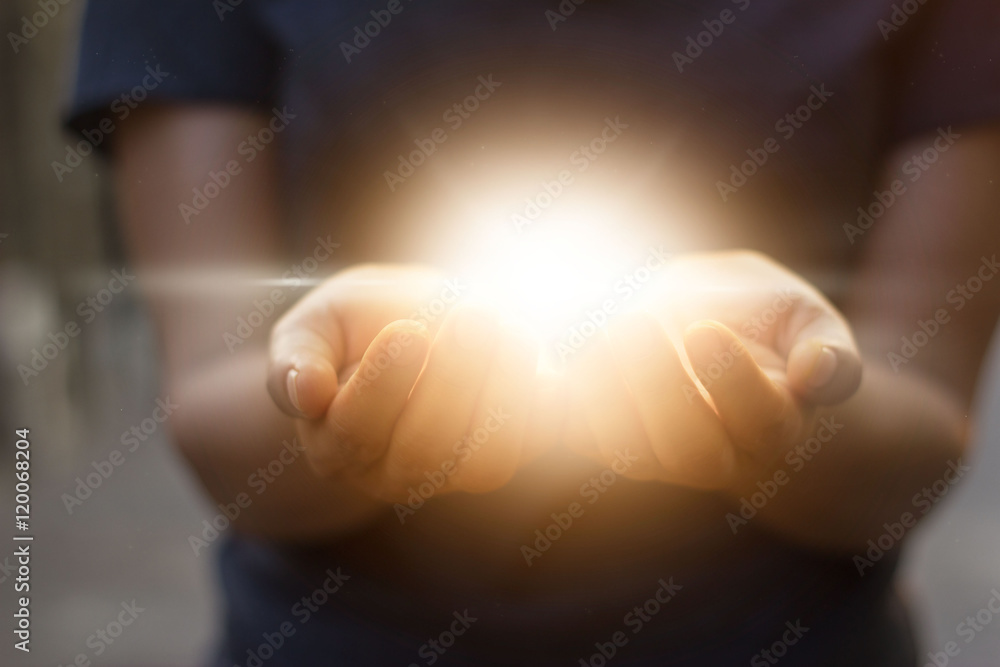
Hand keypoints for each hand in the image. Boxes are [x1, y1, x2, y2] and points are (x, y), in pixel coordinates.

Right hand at [267, 264, 563, 502]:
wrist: (420, 326)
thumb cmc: (360, 325)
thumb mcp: (318, 324)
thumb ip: (299, 355)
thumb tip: (304, 393)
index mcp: (335, 443)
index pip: (356, 430)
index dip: (383, 384)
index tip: (407, 330)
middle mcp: (389, 473)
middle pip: (424, 450)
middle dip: (452, 380)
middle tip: (472, 314)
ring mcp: (449, 474)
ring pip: (482, 460)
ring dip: (498, 390)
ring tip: (502, 324)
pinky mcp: (500, 457)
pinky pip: (527, 444)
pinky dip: (531, 396)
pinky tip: (521, 339)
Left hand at [564, 250, 861, 490]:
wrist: (703, 323)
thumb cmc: (763, 321)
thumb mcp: (807, 319)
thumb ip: (826, 347)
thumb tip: (820, 374)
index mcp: (777, 422)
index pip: (764, 423)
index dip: (734, 383)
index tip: (704, 329)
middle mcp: (719, 453)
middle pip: (690, 452)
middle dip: (660, 388)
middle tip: (636, 318)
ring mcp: (659, 456)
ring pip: (629, 451)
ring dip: (607, 390)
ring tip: (600, 322)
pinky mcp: (607, 440)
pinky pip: (581, 436)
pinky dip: (567, 393)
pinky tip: (563, 340)